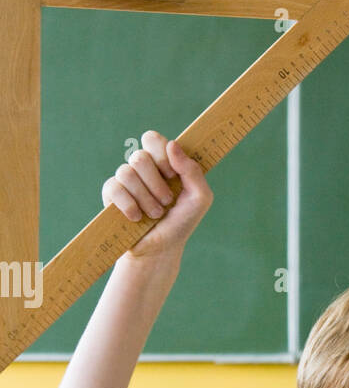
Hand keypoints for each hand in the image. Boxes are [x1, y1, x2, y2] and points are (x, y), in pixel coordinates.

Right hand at [101, 131, 213, 259]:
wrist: (161, 248)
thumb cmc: (181, 221)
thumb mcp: (199, 198)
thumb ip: (193, 171)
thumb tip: (172, 145)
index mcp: (162, 162)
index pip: (152, 139)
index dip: (161, 155)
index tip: (173, 176)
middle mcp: (142, 167)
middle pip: (139, 157)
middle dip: (156, 184)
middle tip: (167, 201)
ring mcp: (125, 179)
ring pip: (126, 173)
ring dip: (146, 199)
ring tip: (155, 214)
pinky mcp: (111, 193)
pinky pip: (114, 188)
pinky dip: (130, 206)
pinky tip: (137, 218)